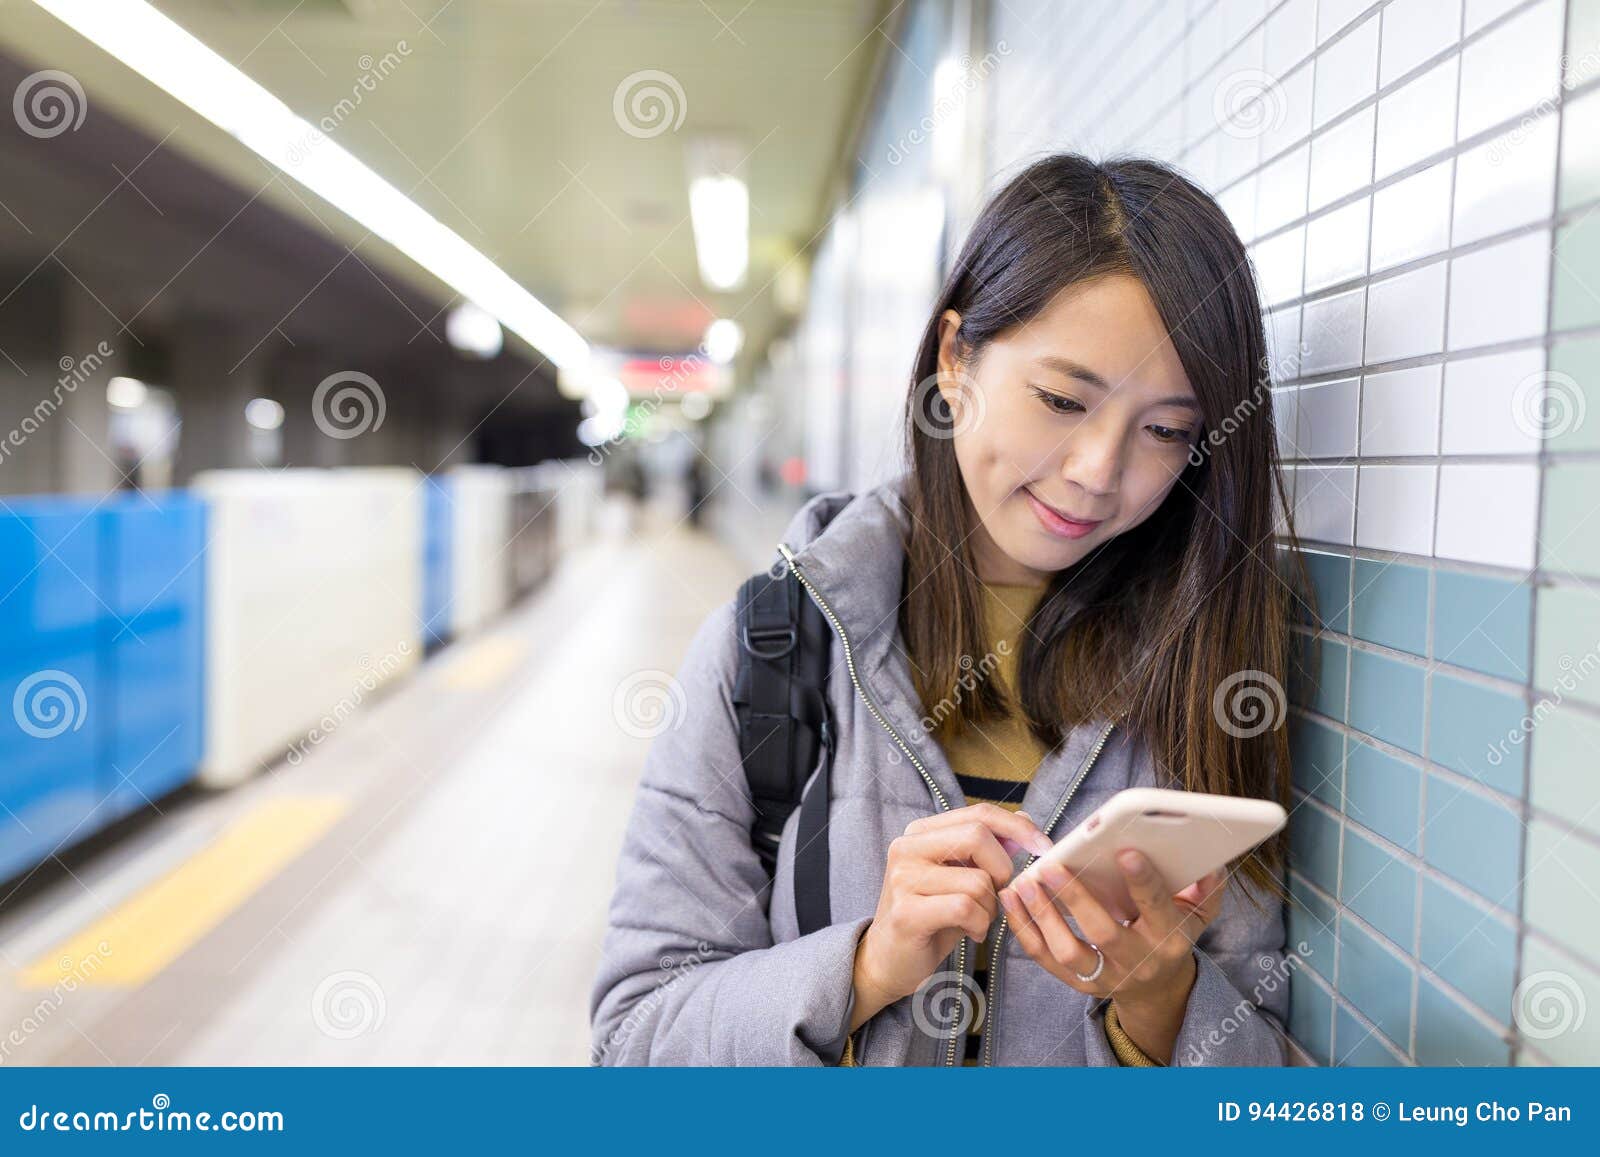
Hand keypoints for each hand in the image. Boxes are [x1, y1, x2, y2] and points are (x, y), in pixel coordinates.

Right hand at [851, 804, 1051, 1030]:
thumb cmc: (933, 917)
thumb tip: (1027, 822)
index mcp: (921, 833)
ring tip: (976, 920)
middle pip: (978, 837)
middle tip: (997, 896)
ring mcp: (903, 879)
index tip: (1044, 847)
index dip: (1017, 827)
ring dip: (990, 907)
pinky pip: (965, 908)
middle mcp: (906, 848)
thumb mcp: (961, 877)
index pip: (978, 814)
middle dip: (1002, 870)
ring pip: (977, 879)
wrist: (890, 960)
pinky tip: (971, 933)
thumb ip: (989, 849)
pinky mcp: (906, 912)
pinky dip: (979, 924)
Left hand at [998, 850, 1226, 1058]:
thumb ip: (1206, 888)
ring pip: (1069, 951)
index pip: (1157, 908)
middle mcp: (1138, 960)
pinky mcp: (1078, 982)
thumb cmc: (1172, 935)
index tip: (1124, 850)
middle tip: (1050, 866)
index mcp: (1169, 937)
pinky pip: (1046, 959)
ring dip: (1042, 916)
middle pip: (1104, 933)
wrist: (1157, 988)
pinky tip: (1012, 900)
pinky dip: (1024, 930)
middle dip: (1076, 898)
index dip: (1143, 881)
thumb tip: (1212, 862)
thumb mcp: (1197, 914)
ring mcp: (1105, 975)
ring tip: (1023, 883)